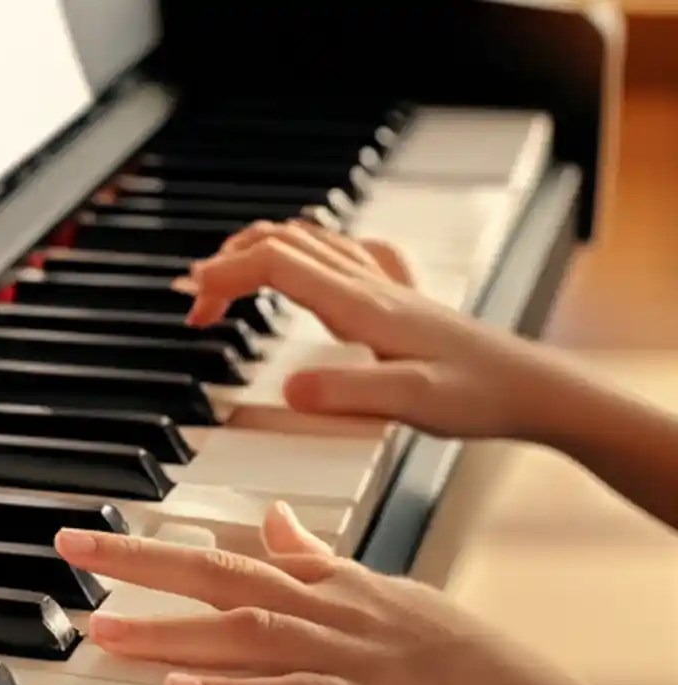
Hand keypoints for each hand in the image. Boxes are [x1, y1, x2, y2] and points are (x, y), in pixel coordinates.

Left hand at [55, 505, 623, 684]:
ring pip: (242, 637)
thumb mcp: (381, 589)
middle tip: (73, 555)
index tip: (90, 538)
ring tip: (105, 628)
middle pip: (218, 581)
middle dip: (140, 566)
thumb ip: (317, 558)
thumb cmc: (452, 648)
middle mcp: (322, 613)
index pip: (222, 555)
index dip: (151, 545)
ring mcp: (340, 661)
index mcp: (323, 585)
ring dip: (170, 633)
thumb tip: (271, 519)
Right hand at [177, 220, 573, 438]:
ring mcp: (382, 284)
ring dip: (255, 252)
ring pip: (306, 238)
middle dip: (226, 264)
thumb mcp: (411, 405)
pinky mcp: (395, 295)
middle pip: (280, 241)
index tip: (192, 302)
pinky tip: (303, 270)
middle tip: (197, 308)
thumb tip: (288, 388)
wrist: (533, 390)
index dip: (225, 273)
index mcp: (361, 304)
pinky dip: (302, 250)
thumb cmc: (479, 396)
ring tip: (225, 286)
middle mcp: (367, 283)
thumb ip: (348, 394)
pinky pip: (340, 250)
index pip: (276, 262)